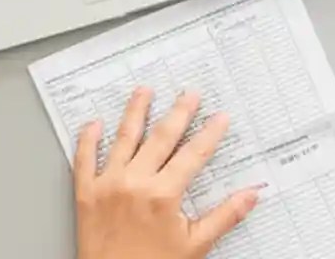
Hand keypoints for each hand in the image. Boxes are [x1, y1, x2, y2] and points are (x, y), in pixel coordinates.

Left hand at [74, 88, 261, 258]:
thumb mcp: (195, 246)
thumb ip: (224, 217)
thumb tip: (251, 195)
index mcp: (163, 195)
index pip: (193, 154)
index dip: (210, 133)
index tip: (220, 118)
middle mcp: (135, 183)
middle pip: (161, 137)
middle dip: (179, 112)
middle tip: (189, 94)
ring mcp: (108, 185)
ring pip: (124, 138)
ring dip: (135, 111)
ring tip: (143, 92)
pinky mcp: (86, 194)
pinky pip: (84, 159)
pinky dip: (87, 139)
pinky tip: (93, 123)